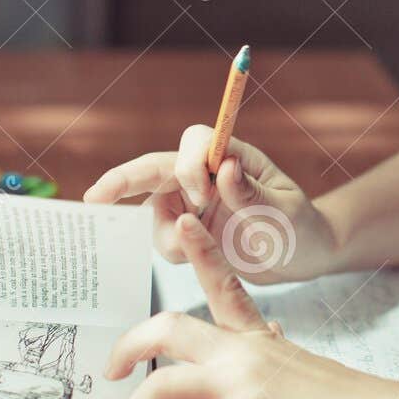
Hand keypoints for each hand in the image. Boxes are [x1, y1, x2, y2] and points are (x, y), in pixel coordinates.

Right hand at [84, 126, 337, 282]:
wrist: (303, 257)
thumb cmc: (300, 227)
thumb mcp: (283, 211)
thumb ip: (252, 193)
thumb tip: (224, 167)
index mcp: (232, 156)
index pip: (195, 141)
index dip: (188, 165)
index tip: (204, 197)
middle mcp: (206, 174)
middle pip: (155, 166)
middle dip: (123, 180)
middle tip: (94, 198)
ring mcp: (192, 201)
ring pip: (156, 210)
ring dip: (169, 234)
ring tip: (201, 249)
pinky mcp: (188, 227)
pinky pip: (164, 237)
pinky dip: (175, 250)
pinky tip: (200, 256)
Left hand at [99, 213, 393, 398]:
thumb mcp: (305, 362)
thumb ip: (278, 347)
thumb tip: (274, 334)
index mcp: (258, 335)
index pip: (224, 281)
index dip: (200, 250)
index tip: (181, 222)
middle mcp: (244, 350)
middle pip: (170, 327)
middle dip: (130, 346)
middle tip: (111, 369)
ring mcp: (242, 381)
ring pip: (164, 383)